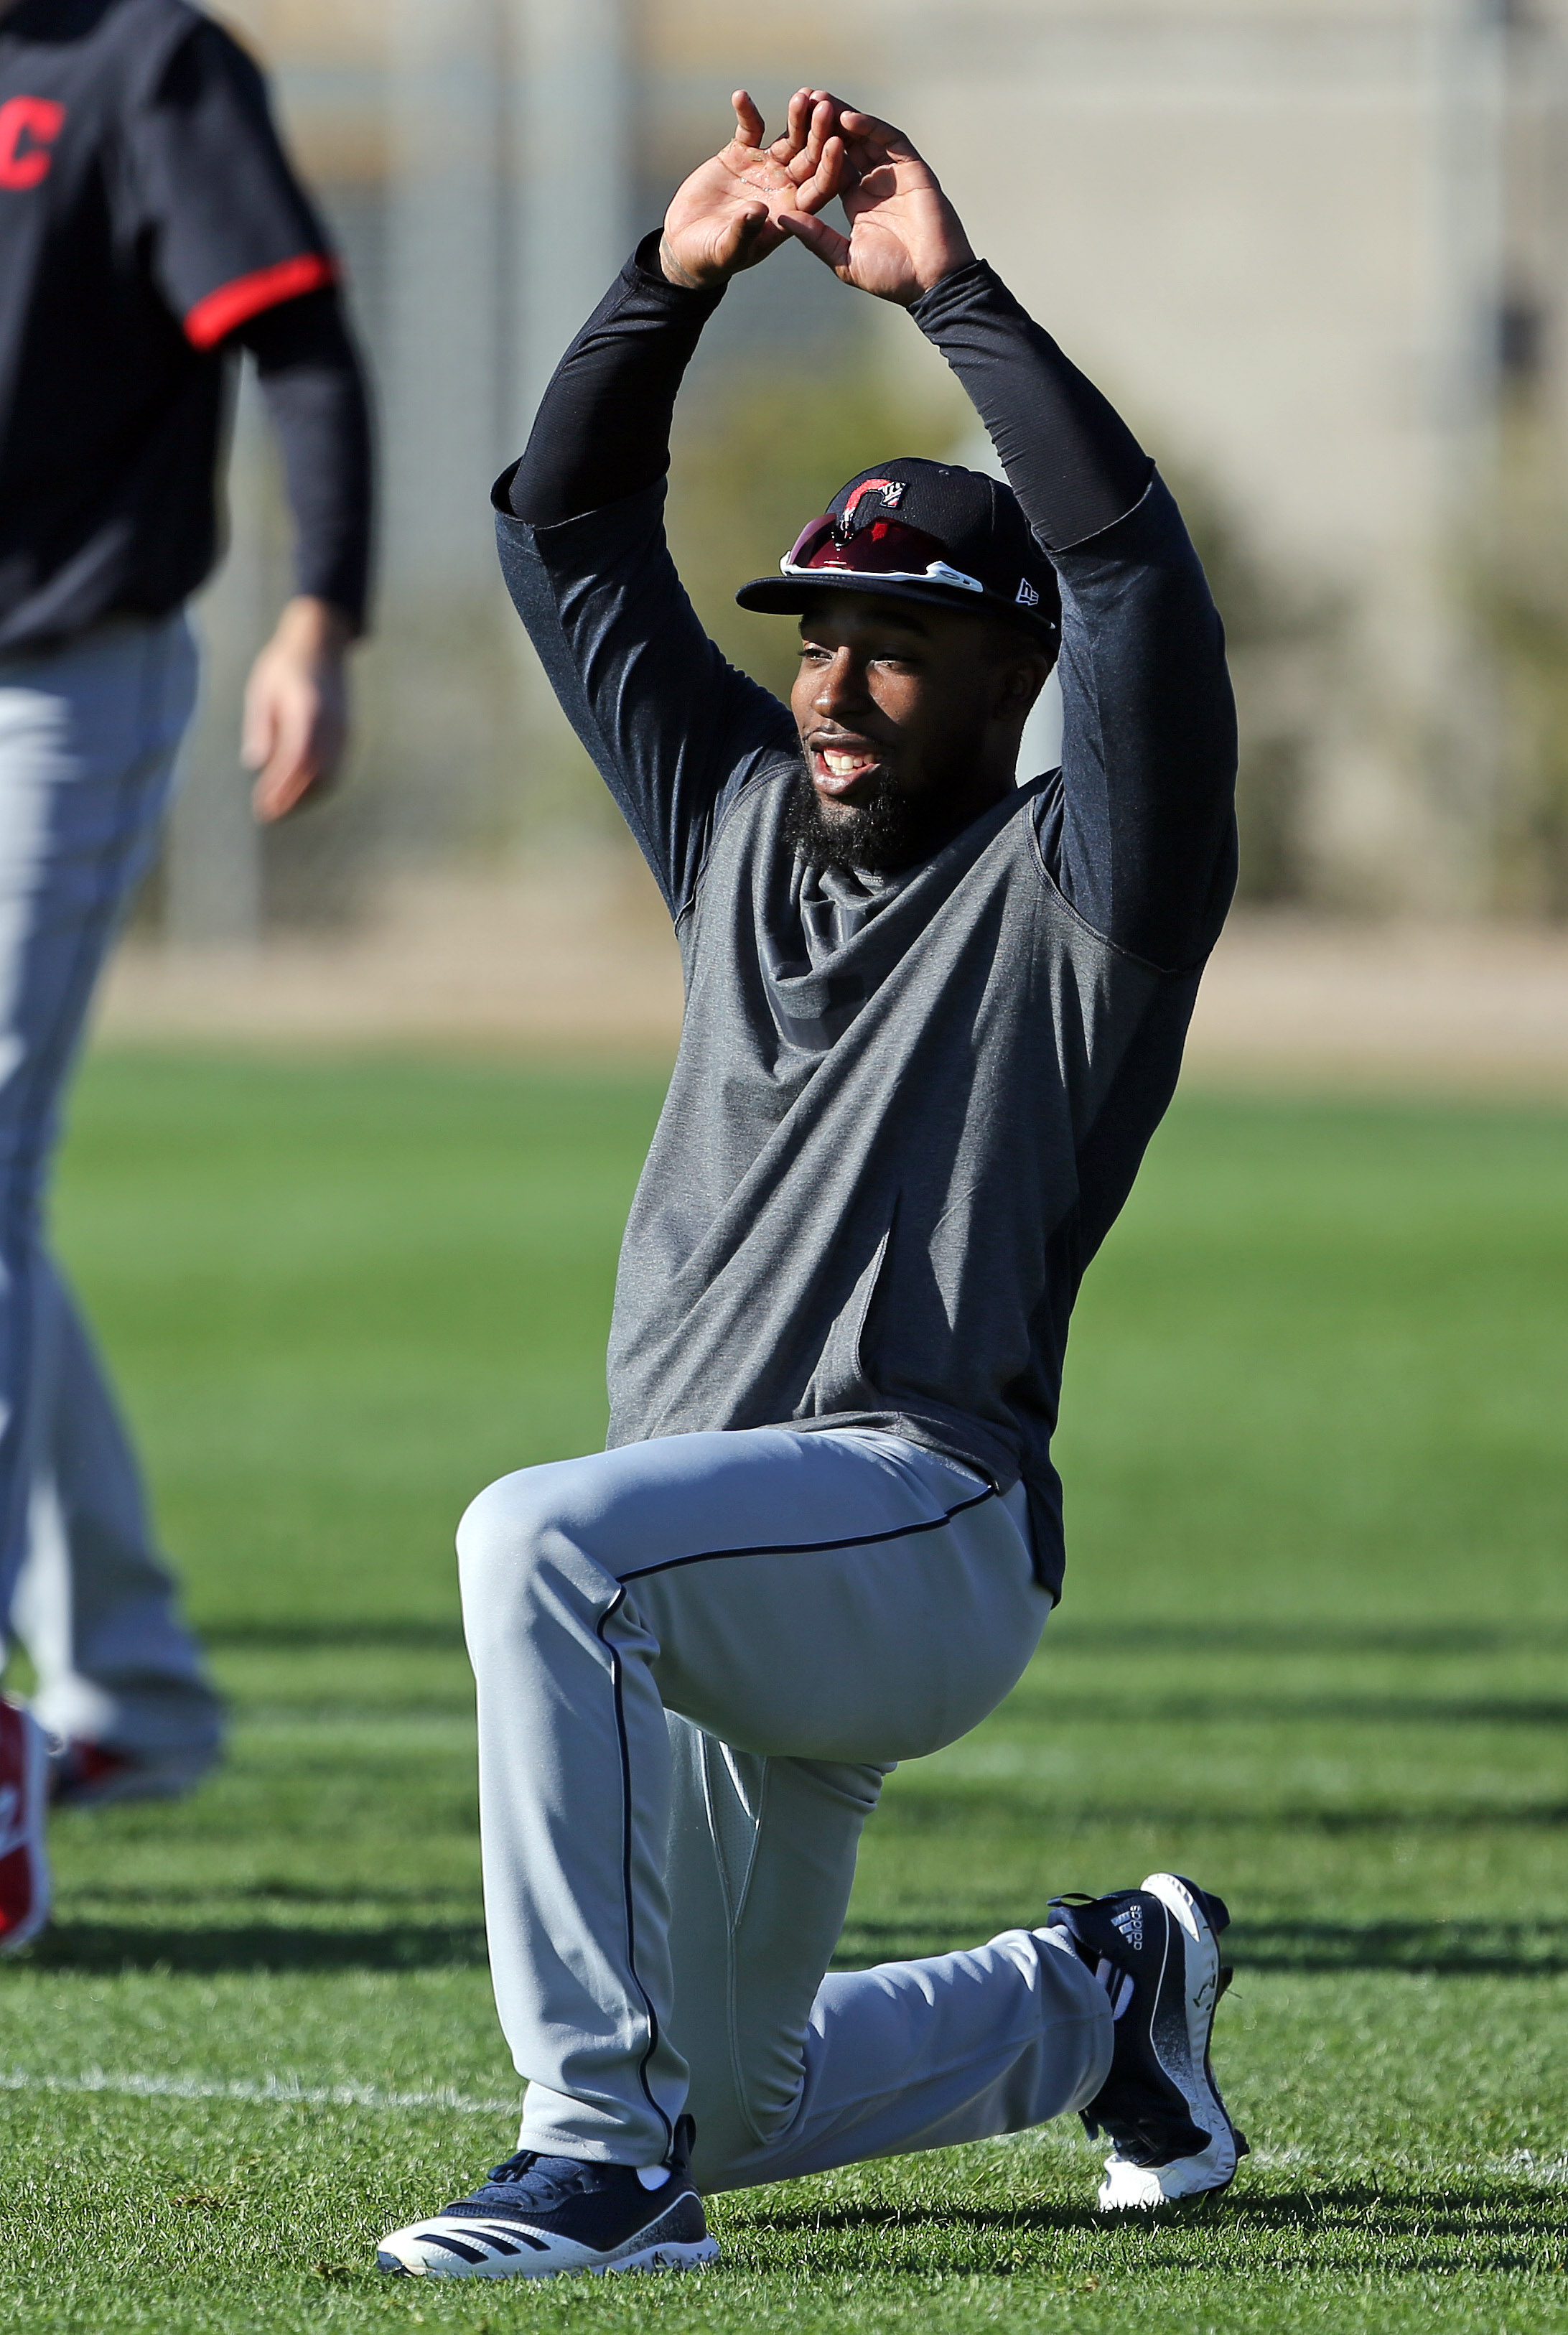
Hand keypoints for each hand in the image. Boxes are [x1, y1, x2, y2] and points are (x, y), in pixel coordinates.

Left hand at [241, 596, 353, 822]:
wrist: (321, 643)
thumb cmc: (284, 665)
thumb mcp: (262, 690)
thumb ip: (260, 726)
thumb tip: (255, 763)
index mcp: (307, 712)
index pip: (294, 760)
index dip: (279, 787)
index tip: (262, 805)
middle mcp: (330, 724)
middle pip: (314, 774)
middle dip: (292, 798)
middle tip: (268, 813)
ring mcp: (343, 729)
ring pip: (329, 774)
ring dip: (307, 795)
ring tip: (283, 806)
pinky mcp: (347, 732)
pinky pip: (337, 766)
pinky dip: (320, 784)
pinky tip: (302, 791)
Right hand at [660, 89, 843, 290]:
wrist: (686, 244)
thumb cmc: (711, 256)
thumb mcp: (727, 250)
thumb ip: (744, 233)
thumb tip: (757, 211)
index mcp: (791, 213)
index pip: (819, 187)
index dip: (829, 166)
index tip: (836, 142)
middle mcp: (784, 187)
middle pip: (809, 156)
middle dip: (818, 132)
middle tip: (826, 107)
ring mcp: (765, 168)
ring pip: (788, 138)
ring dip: (796, 117)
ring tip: (801, 96)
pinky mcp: (741, 154)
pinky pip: (749, 128)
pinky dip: (746, 113)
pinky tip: (740, 96)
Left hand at [775, 99, 973, 304]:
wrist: (932, 283)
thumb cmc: (891, 277)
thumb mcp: (844, 259)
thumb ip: (816, 237)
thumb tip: (782, 218)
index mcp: (855, 200)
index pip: (829, 165)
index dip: (810, 148)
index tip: (785, 131)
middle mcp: (873, 182)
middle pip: (845, 143)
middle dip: (824, 122)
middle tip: (801, 99)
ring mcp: (893, 173)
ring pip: (865, 135)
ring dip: (843, 116)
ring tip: (819, 100)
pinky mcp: (912, 168)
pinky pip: (890, 140)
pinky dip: (870, 127)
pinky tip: (848, 118)